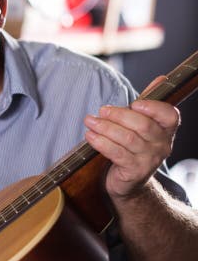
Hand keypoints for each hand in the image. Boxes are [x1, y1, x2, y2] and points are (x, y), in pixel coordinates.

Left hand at [84, 76, 180, 200]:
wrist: (129, 182)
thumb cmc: (133, 148)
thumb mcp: (142, 125)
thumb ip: (149, 103)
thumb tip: (161, 78)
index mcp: (167, 130)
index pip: (170, 115)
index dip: (153, 107)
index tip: (135, 103)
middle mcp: (162, 145)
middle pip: (143, 125)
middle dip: (119, 115)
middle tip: (101, 111)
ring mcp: (149, 160)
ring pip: (127, 139)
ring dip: (105, 127)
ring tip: (90, 121)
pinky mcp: (134, 171)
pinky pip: (116, 153)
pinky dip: (101, 142)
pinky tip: (90, 136)